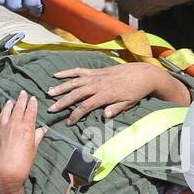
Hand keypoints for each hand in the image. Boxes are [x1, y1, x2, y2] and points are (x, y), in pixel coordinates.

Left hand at [0, 91, 46, 189]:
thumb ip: (37, 137)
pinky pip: (1, 120)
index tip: (33, 98)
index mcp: (27, 129)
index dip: (32, 104)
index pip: (30, 112)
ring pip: (7, 112)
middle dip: (21, 100)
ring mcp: (4, 129)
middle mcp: (15, 126)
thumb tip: (42, 129)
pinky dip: (3, 114)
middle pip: (18, 109)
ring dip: (10, 105)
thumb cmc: (23, 164)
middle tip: (23, 93)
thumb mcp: (33, 150)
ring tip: (11, 100)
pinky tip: (4, 113)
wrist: (6, 173)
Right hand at [47, 63, 187, 124]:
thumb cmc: (136, 91)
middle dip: (63, 102)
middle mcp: (98, 84)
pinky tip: (57, 75)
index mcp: (106, 95)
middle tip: (51, 109)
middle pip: (76, 93)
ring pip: (75, 81)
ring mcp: (97, 76)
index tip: (68, 122)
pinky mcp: (97, 71)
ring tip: (49, 92)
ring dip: (61, 87)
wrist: (144, 74)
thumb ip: (116, 109)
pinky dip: (68, 72)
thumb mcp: (129, 103)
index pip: (86, 106)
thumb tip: (105, 116)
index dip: (76, 115)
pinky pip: (80, 71)